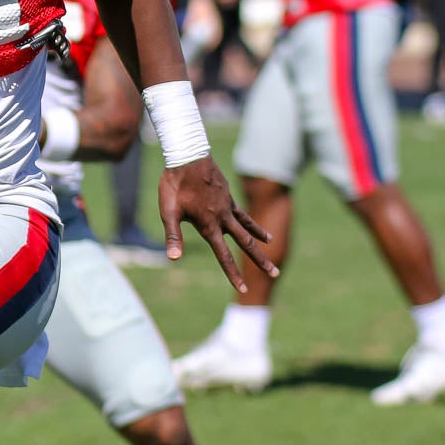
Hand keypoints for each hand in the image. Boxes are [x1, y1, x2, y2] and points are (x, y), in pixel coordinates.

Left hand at [158, 156, 277, 292]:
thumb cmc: (174, 184)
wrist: (188, 155)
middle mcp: (223, 217)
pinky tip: (251, 222)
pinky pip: (241, 211)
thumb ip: (173, 236)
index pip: (224, 255)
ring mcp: (227, 205)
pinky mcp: (226, 195)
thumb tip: (174, 259)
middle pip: (246, 243)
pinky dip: (249, 219)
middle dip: (259, 260)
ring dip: (260, 238)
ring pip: (248, 226)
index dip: (232, 274)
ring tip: (271, 244)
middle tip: (275, 273)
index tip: (242, 290)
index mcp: (209, 225)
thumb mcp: (169, 211)